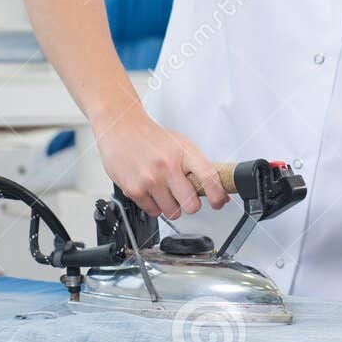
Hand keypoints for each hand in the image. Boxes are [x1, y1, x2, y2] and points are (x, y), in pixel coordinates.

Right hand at [92, 106, 229, 219]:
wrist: (121, 128)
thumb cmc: (151, 137)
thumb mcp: (181, 144)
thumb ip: (196, 164)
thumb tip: (214, 185)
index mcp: (184, 153)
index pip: (209, 177)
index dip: (218, 194)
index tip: (219, 202)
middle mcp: (168, 167)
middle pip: (191, 204)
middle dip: (192, 205)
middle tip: (188, 199)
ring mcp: (151, 180)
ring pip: (173, 212)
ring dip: (173, 208)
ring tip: (168, 195)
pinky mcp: (134, 190)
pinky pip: (153, 211)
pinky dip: (155, 207)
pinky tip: (153, 193)